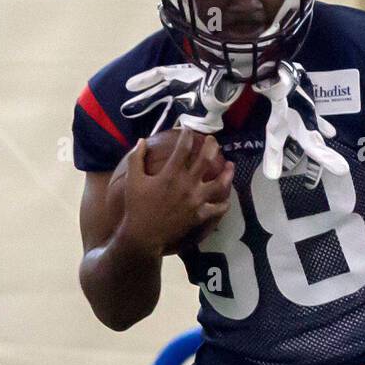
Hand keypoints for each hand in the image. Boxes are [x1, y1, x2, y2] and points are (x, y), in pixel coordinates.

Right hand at [121, 128, 233, 255]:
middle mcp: (187, 184)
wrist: (144, 235)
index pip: (183, 148)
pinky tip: (227, 200)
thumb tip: (142, 140)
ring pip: (219, 184)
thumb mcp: (133, 179)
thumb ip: (136, 157)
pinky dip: (224, 205)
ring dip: (227, 173)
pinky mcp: (199, 215)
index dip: (187, 135)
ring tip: (231, 165)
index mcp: (171, 174)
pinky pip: (217, 209)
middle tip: (213, 141)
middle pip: (205, 160)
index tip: (188, 129)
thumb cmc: (137, 206)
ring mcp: (196, 200)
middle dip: (211, 146)